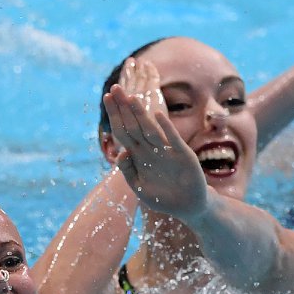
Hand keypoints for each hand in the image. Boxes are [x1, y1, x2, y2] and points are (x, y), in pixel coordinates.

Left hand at [103, 80, 208, 219]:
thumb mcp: (140, 187)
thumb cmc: (162, 196)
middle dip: (124, 107)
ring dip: (140, 114)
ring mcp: (167, 150)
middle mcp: (151, 149)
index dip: (115, 115)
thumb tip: (120, 154)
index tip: (106, 98)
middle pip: (134, 125)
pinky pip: (172, 139)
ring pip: (150, 129)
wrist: (187, 206)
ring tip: (131, 98)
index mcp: (139, 154)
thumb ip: (129, 172)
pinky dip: (165, 128)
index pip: (123, 130)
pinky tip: (157, 115)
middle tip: (115, 88)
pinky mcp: (183, 155)